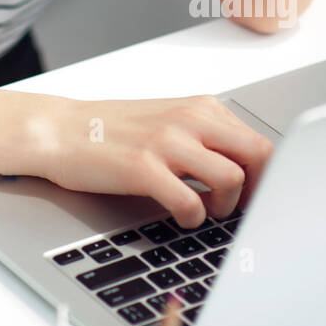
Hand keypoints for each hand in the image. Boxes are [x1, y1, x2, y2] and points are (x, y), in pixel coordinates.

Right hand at [37, 93, 274, 226]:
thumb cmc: (111, 130)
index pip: (259, 142)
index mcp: (199, 107)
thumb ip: (205, 136)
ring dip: (227, 206)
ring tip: (207, 211)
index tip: (256, 196)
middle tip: (242, 209)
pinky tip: (179, 214)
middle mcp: (188, 119)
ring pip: (231, 178)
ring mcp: (166, 142)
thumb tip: (245, 170)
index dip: (266, 177)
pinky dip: (193, 218)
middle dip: (259, 191)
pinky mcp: (142, 167)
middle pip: (258, 155)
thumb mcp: (167, 120)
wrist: (59, 129)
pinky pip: (190, 203)